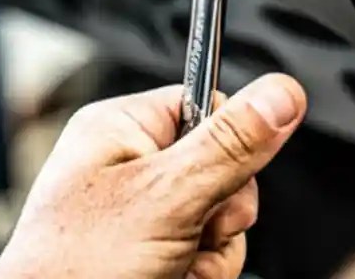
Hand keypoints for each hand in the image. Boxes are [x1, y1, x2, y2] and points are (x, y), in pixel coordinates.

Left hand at [0, 74, 306, 278]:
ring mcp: (141, 215)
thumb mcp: (165, 197)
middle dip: (221, 215)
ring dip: (212, 253)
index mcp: (121, 129)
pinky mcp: (152, 253)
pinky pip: (207, 254)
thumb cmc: (72, 269)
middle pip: (225, 170)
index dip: (228, 146)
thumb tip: (282, 93)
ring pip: (221, 220)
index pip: (208, 105)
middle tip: (190, 232)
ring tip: (172, 265)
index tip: (218, 180)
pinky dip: (200, 272)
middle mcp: (130, 167)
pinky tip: (173, 277)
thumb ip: (229, 146)